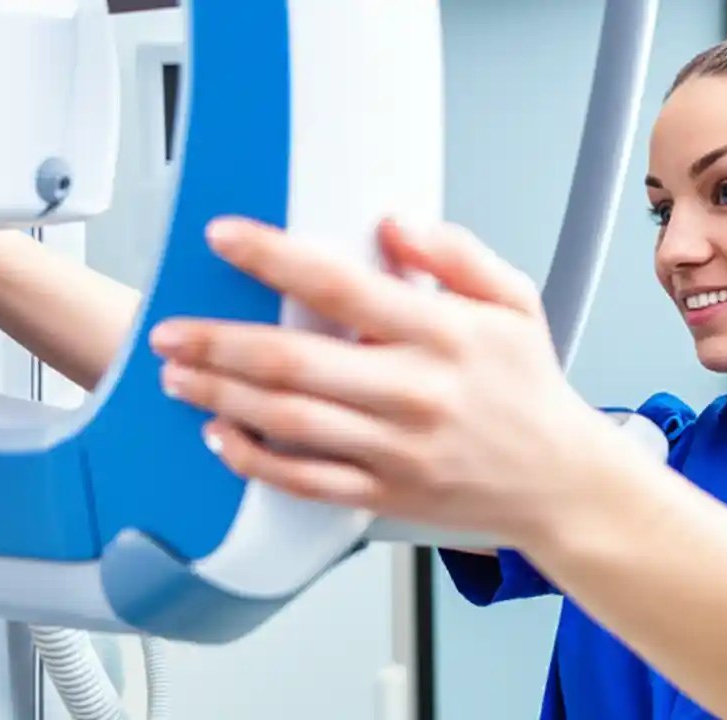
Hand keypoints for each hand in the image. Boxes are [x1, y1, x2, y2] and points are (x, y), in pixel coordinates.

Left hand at [149, 216, 620, 546]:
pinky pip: (303, 480)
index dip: (274, 258)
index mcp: (444, 335)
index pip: (342, 287)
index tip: (225, 237)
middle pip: (294, 362)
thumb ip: (457, 255)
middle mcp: (414, 393)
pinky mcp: (384, 493)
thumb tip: (394, 222)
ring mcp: (396, 450)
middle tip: (168, 327)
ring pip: (287, 422)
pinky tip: (221, 436)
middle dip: (217, 342)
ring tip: (176, 374)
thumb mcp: (514, 303)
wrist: (559, 482)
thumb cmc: (528, 389)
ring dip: (219, 396)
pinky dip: (254, 459)